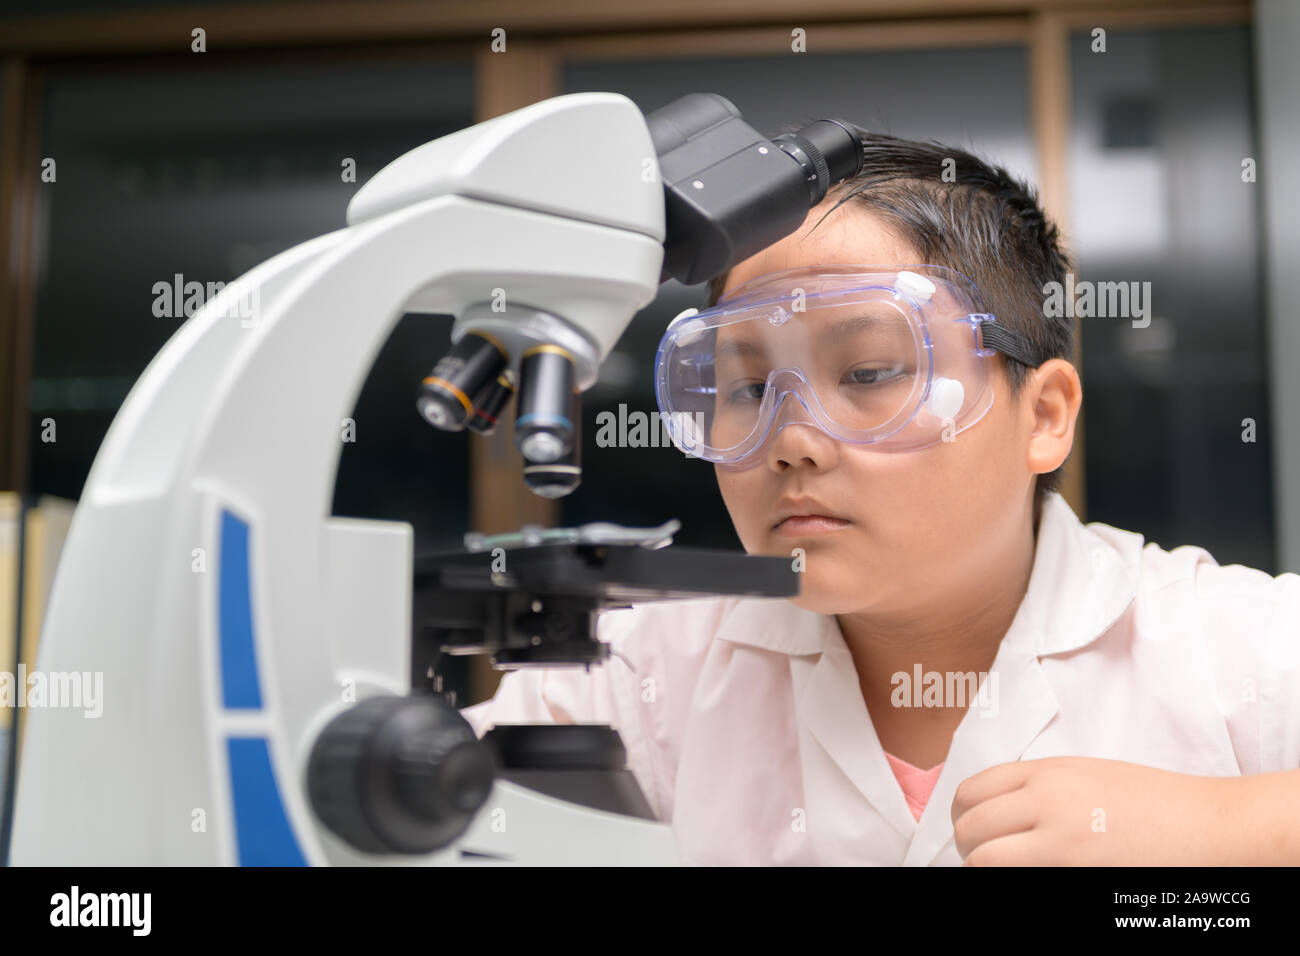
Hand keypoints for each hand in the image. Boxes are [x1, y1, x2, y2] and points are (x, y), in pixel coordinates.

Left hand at [950, 756, 1248, 865]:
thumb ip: (1040, 787)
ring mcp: (1059, 841)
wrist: (1210, 826)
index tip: (971, 832)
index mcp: (1046, 773)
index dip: (962, 816)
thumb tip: (997, 811)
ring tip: (1001, 872)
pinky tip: (1028, 880)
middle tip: (983, 859)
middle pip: (969, 827)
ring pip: (982, 860)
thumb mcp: (1088, 775)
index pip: (970, 791)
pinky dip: (1012, 882)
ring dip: (982, 868)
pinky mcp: (1074, 873)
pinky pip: (1018, 879)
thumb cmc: (1157, 803)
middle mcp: (1045, 801)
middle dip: (968, 846)